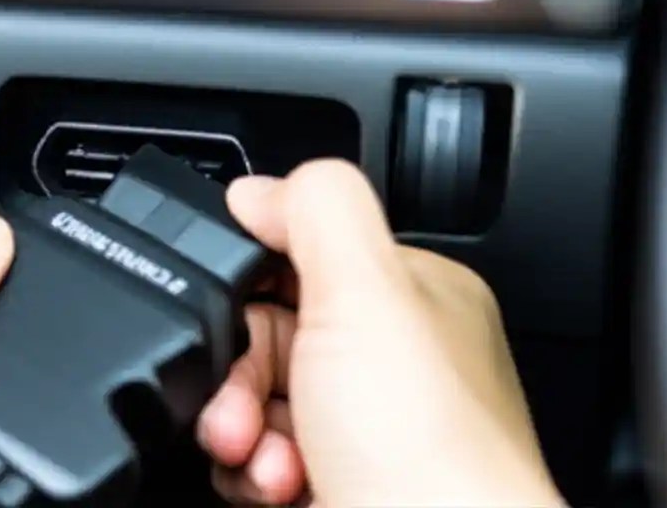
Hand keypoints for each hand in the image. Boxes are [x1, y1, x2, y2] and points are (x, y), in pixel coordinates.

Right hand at [197, 160, 564, 506]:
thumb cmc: (432, 459)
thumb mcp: (368, 293)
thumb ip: (314, 212)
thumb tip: (258, 189)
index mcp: (412, 299)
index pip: (303, 258)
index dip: (250, 288)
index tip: (233, 315)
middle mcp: (391, 365)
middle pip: (267, 336)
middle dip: (237, 374)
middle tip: (242, 406)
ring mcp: (363, 433)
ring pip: (255, 405)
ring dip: (237, 429)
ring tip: (258, 457)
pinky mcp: (334, 490)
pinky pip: (258, 464)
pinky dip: (251, 476)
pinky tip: (276, 488)